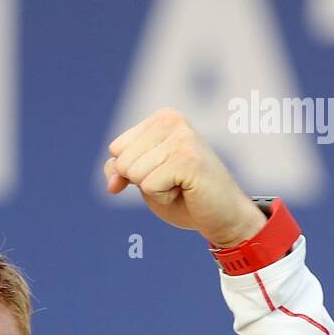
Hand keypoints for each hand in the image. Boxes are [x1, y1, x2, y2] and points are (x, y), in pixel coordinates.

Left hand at [104, 108, 265, 249]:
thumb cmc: (183, 197)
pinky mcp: (187, 159)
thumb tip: (112, 180)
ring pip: (134, 173)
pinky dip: (163, 197)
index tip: (161, 175)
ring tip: (180, 186)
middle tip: (173, 183)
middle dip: (142, 182)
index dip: (130, 173)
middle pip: (122, 162)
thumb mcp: (144, 180)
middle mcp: (172, 120)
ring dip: (154, 190)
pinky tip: (185, 191)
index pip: (116, 149)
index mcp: (162, 119)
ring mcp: (181, 138)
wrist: (221, 215)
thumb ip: (120, 171)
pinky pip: (148, 186)